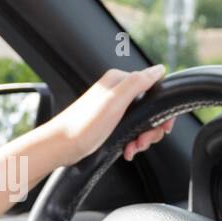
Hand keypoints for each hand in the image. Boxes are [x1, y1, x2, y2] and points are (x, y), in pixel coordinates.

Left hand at [44, 65, 176, 165]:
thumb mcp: (114, 102)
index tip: (161, 128)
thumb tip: (159, 69)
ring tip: (133, 148)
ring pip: (141, 123)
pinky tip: (127, 151)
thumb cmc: (83, 126)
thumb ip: (137, 83)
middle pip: (149, 109)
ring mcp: (112, 109)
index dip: (161, 111)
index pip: (154, 90)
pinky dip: (132, 143)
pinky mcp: (108, 124)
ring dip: (142, 139)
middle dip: (151, 129)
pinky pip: (130, 132)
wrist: (59, 147)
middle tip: (143, 141)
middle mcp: (116, 92)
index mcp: (119, 81)